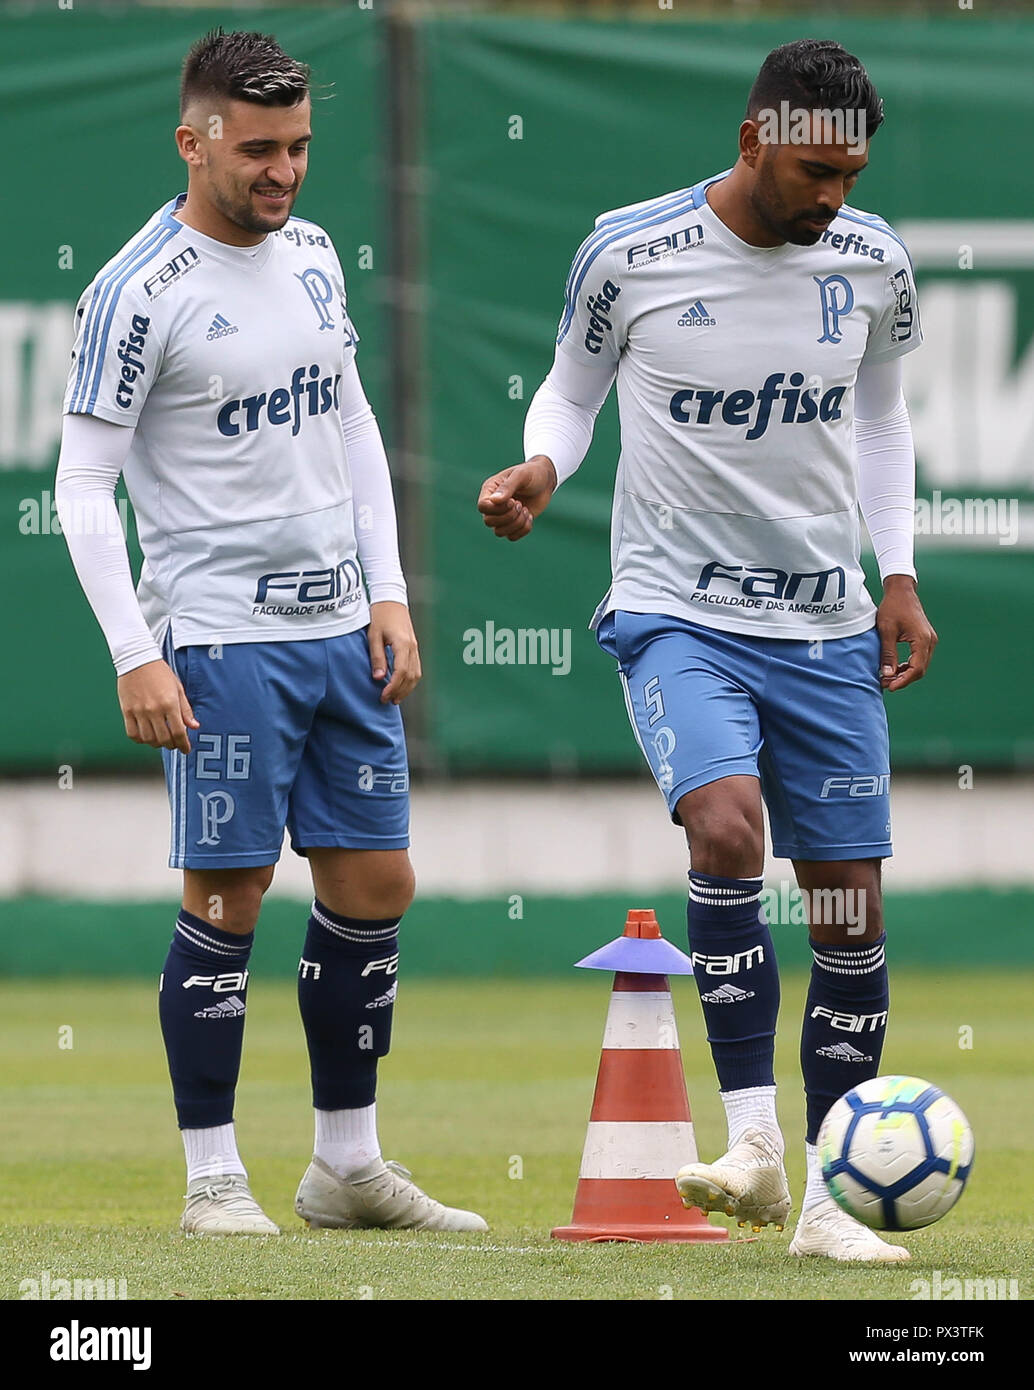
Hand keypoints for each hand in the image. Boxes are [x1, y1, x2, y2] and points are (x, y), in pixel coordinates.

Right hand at [117, 659, 198, 752]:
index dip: (183, 744)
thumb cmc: (160, 672)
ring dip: (156, 744)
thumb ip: (186, 709)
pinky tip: (146, 736)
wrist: (137, 659)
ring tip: (161, 740)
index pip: (178, 732)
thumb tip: (194, 726)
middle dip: (172, 745)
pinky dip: (140, 739)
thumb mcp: (178, 688)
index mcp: (169, 703)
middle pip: (164, 739)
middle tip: (175, 744)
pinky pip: (132, 733)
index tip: (186, 749)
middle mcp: (154, 710)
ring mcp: (139, 711)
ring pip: (148, 739)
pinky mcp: (127, 711)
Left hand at [368, 601, 420, 703]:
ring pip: (416, 674)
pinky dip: (410, 680)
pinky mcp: (414, 648)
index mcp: (402, 644)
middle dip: (400, 691)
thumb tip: (379, 678)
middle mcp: (412, 647)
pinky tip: (401, 685)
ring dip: (407, 689)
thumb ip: (377, 658)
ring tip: (395, 698)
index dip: (393, 687)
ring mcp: (415, 647)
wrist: (391, 600)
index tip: (383, 696)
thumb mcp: (374, 636)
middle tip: (388, 700)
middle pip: (411, 676)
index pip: (401, 672)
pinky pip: (416, 668)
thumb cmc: (380, 616)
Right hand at [477, 456, 557, 540]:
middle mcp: (493, 505)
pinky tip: (530, 516)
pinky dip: (523, 529)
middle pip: (488, 521)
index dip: (497, 508)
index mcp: (490, 490)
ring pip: (499, 532)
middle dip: (508, 516)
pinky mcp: (513, 524)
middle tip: (520, 504)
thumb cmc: (532, 474)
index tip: (513, 501)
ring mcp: (502, 516)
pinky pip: (512, 537)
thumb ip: (507, 487)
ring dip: (516, 524)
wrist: (546, 481)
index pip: (482, 506)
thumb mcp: (521, 475)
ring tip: (526, 510)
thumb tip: (494, 501)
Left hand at [876, 576, 937, 691]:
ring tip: (887, 677)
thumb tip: (887, 674)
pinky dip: (908, 666)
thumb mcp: (886, 631)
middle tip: (885, 683)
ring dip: (905, 674)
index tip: (890, 687)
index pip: (916, 668)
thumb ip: (888, 653)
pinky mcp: (925, 639)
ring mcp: (929, 640)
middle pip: (920, 669)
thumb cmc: (892, 607)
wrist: (901, 591)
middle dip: (903, 679)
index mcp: (922, 639)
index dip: (903, 680)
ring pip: (920, 665)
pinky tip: (895, 668)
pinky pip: (919, 658)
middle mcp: (929, 641)